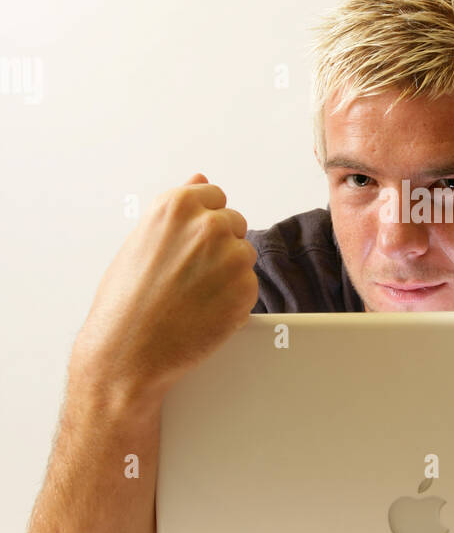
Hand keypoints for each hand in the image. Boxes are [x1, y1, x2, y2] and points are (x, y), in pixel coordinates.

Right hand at [70, 173, 259, 400]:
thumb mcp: (142, 241)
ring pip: (244, 255)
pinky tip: (204, 312)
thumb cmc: (125, 302)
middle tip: (189, 277)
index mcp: (177, 206)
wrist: (126, 353)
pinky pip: (249, 286)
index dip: (202, 223)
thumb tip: (200, 179)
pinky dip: (234, 300)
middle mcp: (207, 225)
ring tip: (192, 296)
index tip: (190, 245)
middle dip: (218, 246)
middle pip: (234, 223)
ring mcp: (230, 257)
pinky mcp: (246, 290)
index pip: (214, 197)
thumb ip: (177, 210)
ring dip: (228, 273)